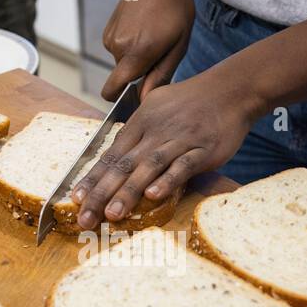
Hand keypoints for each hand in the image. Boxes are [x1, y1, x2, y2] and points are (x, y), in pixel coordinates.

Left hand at [72, 66, 262, 229]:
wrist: (231, 89)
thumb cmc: (192, 100)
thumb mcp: (157, 105)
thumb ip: (138, 129)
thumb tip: (119, 148)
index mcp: (140, 123)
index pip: (111, 155)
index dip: (92, 178)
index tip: (75, 199)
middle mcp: (155, 132)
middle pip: (123, 165)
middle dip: (101, 193)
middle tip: (85, 217)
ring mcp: (179, 140)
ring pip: (149, 167)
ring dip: (128, 191)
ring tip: (112, 214)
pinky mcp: (203, 149)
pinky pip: (183, 166)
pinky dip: (168, 180)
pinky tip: (154, 196)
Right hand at [101, 0, 193, 100]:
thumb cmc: (175, 7)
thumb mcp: (178, 45)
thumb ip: (160, 75)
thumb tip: (145, 100)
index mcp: (136, 53)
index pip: (113, 90)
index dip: (122, 100)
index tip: (136, 98)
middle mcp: (117, 47)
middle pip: (122, 78)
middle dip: (138, 74)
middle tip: (160, 54)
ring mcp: (110, 37)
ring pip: (121, 63)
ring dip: (136, 58)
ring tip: (155, 37)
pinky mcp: (108, 29)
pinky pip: (119, 49)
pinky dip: (131, 46)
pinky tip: (145, 29)